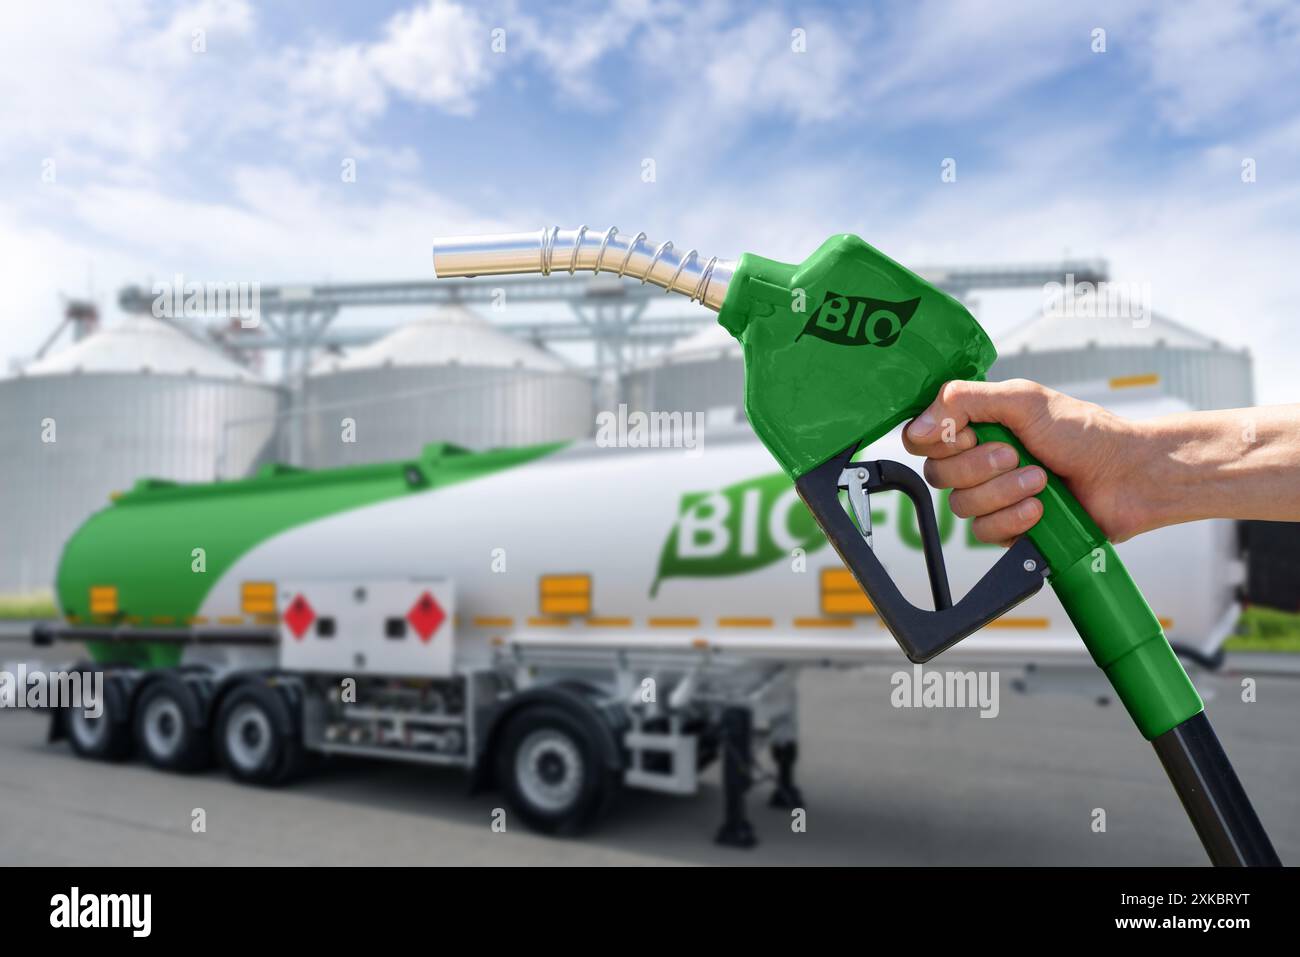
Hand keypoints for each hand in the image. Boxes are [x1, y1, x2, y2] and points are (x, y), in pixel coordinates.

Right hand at [902, 379, 1144, 543]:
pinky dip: (1015, 518)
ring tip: (1040, 481)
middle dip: (980, 467)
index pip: (923, 438)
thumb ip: (964, 401)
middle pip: (938, 474)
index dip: (939, 441)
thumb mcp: (1022, 400)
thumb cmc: (1084, 432)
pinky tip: (1041, 508)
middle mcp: (978, 461)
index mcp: (976, 425)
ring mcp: (992, 496)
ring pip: (961, 506)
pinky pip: (985, 532)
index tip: (969, 434)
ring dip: (1004, 492)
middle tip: (1018, 455)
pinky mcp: (1008, 528)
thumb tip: (918, 427)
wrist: (1127, 476)